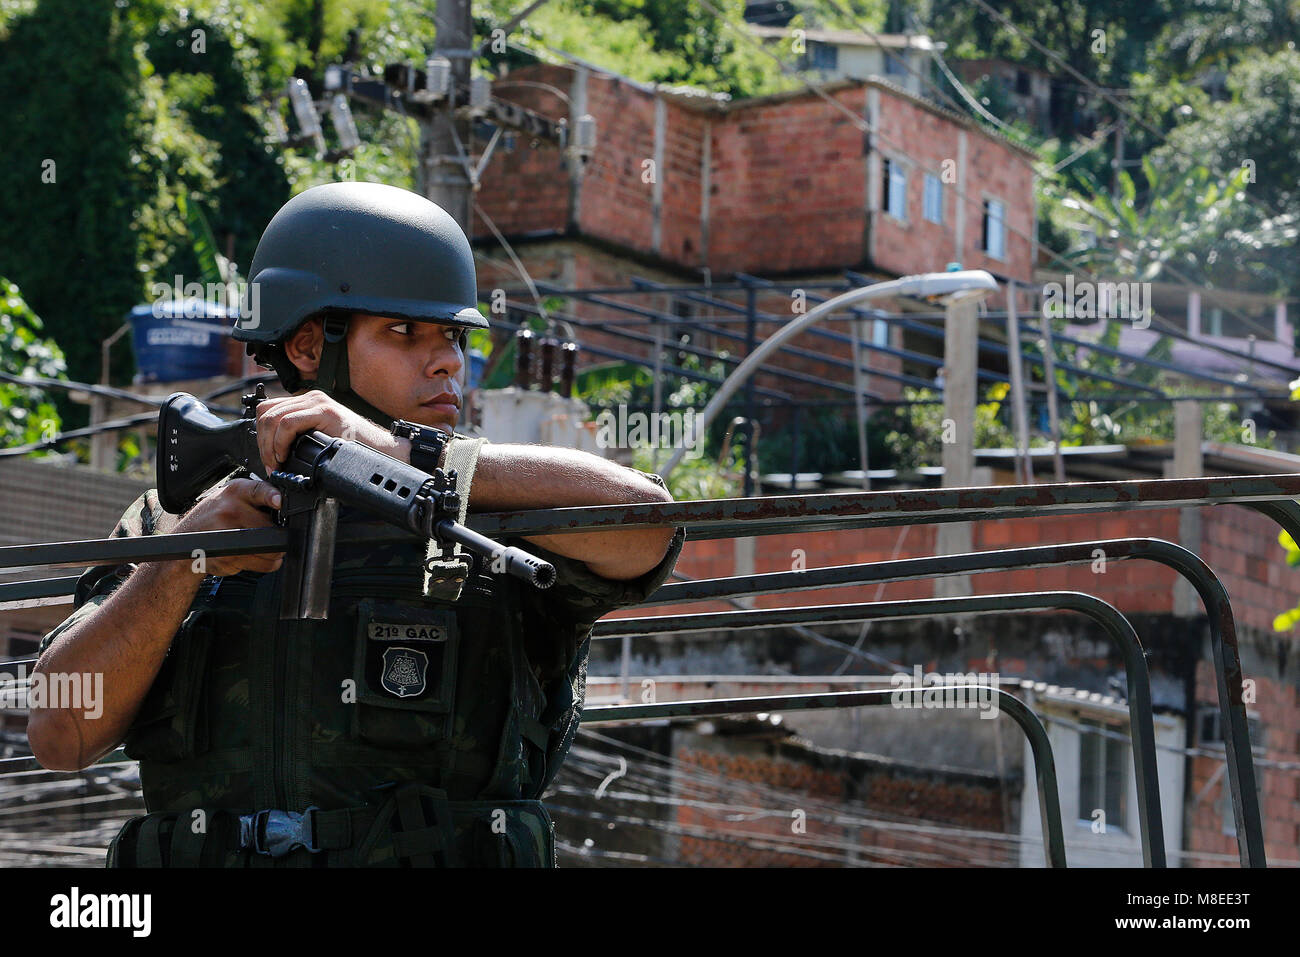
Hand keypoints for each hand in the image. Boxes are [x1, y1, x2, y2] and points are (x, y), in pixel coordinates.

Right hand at [173, 478, 285, 575]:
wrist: (187, 536)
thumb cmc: (215, 514)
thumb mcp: (234, 495)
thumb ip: (258, 495)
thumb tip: (283, 504)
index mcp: (235, 492)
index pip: (257, 490)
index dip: (270, 495)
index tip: (278, 502)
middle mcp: (229, 511)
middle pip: (270, 529)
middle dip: (279, 537)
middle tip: (274, 537)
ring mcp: (225, 534)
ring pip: (268, 551)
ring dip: (274, 554)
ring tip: (264, 547)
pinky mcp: (226, 556)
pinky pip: (259, 565)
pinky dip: (261, 564)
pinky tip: (249, 554)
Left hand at [252, 389, 396, 476]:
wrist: (383, 450)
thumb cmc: (354, 451)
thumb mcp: (320, 441)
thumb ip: (300, 438)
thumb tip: (273, 454)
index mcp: (308, 404)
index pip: (268, 410)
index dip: (261, 436)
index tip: (269, 459)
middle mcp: (311, 398)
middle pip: (266, 413)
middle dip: (262, 442)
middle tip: (271, 464)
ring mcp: (318, 402)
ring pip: (272, 417)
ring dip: (268, 444)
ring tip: (276, 462)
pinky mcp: (325, 411)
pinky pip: (288, 423)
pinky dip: (280, 442)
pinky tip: (285, 455)